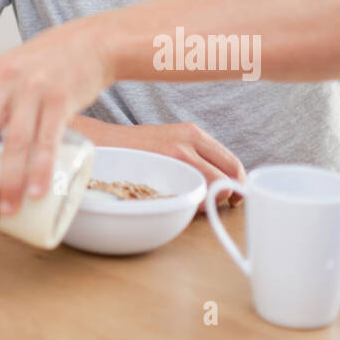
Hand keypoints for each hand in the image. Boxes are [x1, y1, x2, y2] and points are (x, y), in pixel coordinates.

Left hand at [0, 15, 112, 218]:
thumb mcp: (7, 70)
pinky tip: (36, 192)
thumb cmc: (43, 65)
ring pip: (14, 144)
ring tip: (8, 208)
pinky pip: (47, 141)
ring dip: (9, 182)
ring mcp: (34, 87)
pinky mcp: (61, 99)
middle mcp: (4, 78)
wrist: (90, 44)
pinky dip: (40, 171)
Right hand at [92, 122, 245, 214]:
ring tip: (194, 203)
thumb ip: (198, 156)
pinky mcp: (161, 173)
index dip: (238, 184)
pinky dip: (192, 207)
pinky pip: (191, 199)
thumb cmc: (138, 150)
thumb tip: (226, 184)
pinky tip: (178, 203)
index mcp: (193, 133)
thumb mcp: (172, 141)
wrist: (102, 145)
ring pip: (213, 189)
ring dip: (210, 202)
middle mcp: (188, 142)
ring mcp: (174, 157)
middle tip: (220, 205)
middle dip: (229, 196)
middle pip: (229, 177)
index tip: (233, 196)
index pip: (232, 162)